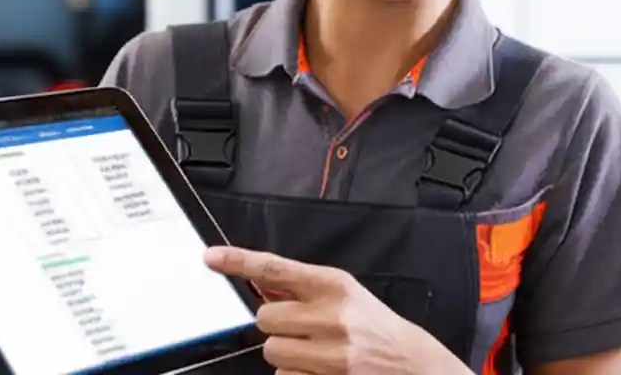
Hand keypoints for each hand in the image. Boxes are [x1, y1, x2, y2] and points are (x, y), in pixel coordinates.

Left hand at [204, 246, 470, 374]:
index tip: (211, 257)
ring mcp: (330, 351)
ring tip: (315, 351)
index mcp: (333, 284)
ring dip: (285, 353)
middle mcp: (331, 314)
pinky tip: (319, 368)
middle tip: (303, 328)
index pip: (276, 267)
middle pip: (265, 316)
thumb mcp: (343, 294)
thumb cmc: (372, 325)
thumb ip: (302, 288)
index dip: (239, 261)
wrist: (409, 362)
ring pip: (271, 350)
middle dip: (278, 324)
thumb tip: (258, 281)